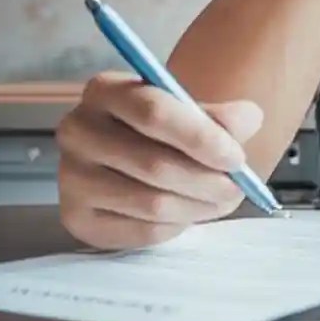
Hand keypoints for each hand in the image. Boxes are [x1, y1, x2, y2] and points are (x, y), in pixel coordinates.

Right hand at [56, 72, 262, 250]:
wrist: (133, 163)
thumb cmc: (166, 135)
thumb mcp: (194, 117)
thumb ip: (223, 118)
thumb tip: (248, 118)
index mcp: (105, 90)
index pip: (153, 111)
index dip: (201, 138)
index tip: (236, 157)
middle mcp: (78, 130)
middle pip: (154, 163)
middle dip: (207, 181)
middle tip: (237, 188)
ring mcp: (71, 176)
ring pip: (151, 202)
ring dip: (198, 206)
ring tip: (219, 201)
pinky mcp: (76, 216)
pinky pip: (142, 229)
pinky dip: (176, 225)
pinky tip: (187, 213)